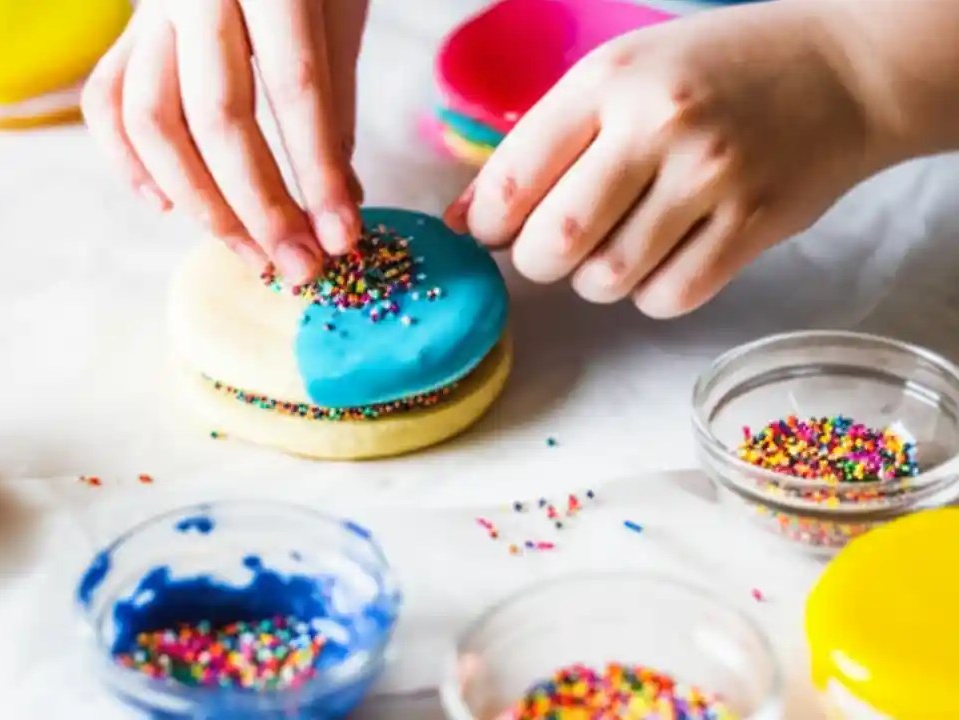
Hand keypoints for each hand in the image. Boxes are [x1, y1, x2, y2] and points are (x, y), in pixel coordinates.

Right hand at [81, 0, 368, 282]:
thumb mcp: (337, 6)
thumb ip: (332, 95)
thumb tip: (338, 198)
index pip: (296, 89)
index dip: (319, 172)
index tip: (343, 237)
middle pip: (217, 118)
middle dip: (262, 207)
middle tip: (298, 267)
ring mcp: (150, 13)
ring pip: (152, 120)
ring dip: (200, 201)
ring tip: (247, 251)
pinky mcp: (125, 32)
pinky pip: (106, 103)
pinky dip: (129, 163)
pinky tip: (168, 207)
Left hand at [445, 3, 878, 317]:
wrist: (842, 69)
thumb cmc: (710, 73)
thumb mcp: (619, 77)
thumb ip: (542, 143)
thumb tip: (462, 221)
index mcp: (609, 81)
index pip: (515, 177)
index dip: (488, 222)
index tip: (491, 231)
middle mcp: (658, 125)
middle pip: (554, 242)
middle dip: (534, 262)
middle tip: (547, 251)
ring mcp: (712, 177)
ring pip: (608, 279)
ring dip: (593, 282)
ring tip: (610, 250)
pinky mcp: (755, 224)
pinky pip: (669, 297)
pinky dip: (648, 295)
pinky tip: (659, 261)